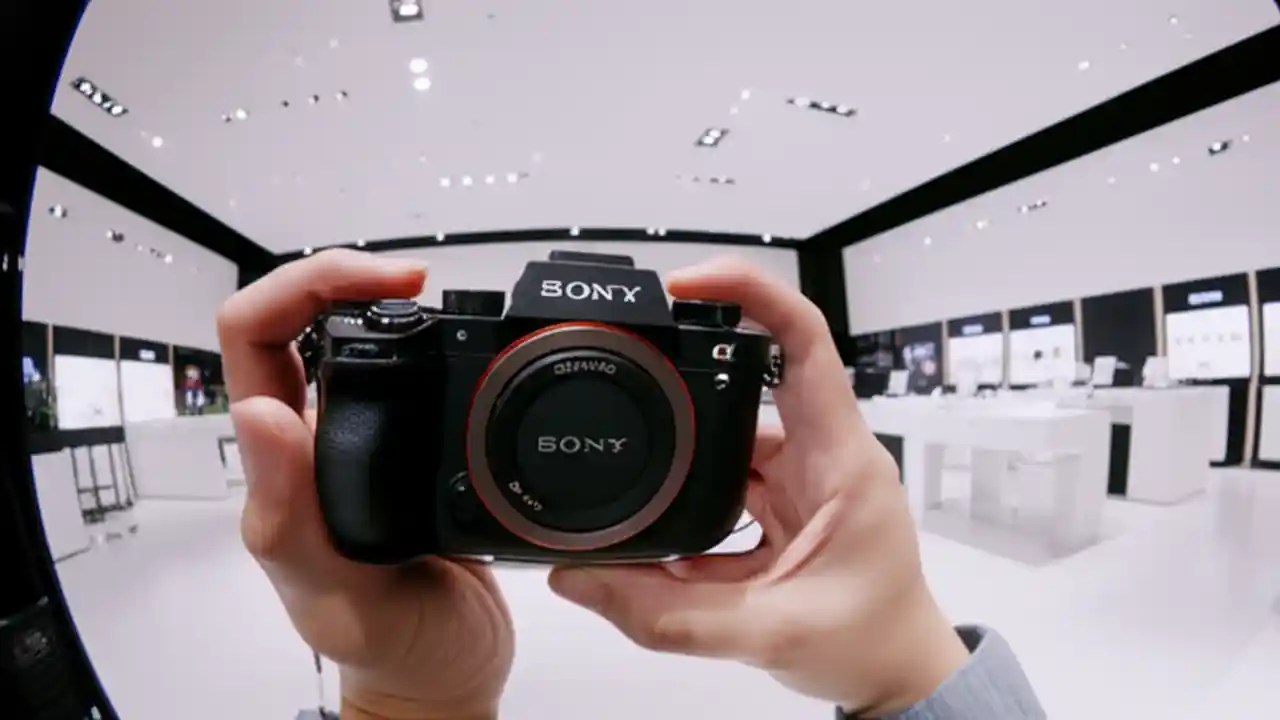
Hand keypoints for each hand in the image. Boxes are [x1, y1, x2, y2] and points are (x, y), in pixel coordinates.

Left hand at [218, 250, 513, 719]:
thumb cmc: (386, 649)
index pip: (252, 333)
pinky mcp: (413, 447)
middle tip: (419, 278)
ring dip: (391, 300)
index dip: (305, 286)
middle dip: (352, 273)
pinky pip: (414, 372)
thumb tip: (260, 418)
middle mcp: (314, 439)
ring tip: (442, 297)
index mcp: (280, 461)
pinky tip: (467, 348)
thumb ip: (290, 520)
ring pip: (356, 335)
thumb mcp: (339, 597)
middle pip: (302, 314)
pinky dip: (438, 340)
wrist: (446, 672)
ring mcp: (364, 439)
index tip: (385, 287)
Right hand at [549, 258, 969, 715]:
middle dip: (688, 378)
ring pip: (727, 440)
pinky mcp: (782, 506)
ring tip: (639, 477)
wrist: (897, 677)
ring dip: (683, 458)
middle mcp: (820, 454)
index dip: (750, 293)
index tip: (686, 286)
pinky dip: (686, 503)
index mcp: (839, 458)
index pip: (804, 342)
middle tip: (631, 377)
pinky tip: (658, 534)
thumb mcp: (766, 633)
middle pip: (749, 381)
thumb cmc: (871, 643)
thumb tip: (579, 579)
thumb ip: (666, 615)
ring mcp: (800, 479)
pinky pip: (723, 484)